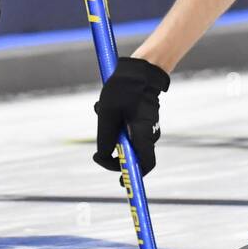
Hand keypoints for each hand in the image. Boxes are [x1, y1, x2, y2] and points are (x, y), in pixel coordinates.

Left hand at [93, 57, 169, 174]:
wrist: (140, 68)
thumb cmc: (124, 90)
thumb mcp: (107, 114)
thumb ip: (105, 139)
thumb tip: (102, 157)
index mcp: (143, 134)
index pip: (145, 165)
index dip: (133, 175)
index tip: (120, 180)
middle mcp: (148, 134)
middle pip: (132, 155)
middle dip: (111, 150)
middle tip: (99, 143)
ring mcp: (146, 127)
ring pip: (125, 140)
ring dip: (110, 133)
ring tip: (101, 112)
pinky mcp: (141, 120)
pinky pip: (126, 129)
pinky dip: (114, 124)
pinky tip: (106, 108)